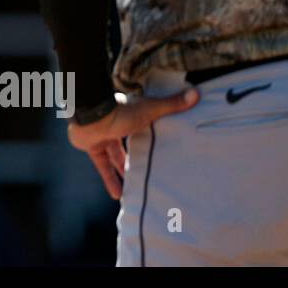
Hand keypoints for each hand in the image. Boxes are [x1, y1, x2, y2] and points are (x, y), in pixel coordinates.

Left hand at [67, 88, 198, 198]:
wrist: (91, 117)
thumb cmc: (122, 112)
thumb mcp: (151, 109)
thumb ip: (172, 104)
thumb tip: (196, 93)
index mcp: (130, 114)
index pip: (143, 125)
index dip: (151, 135)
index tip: (162, 145)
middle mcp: (116, 125)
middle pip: (128, 143)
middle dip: (137, 157)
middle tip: (151, 171)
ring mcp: (103, 136)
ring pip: (115, 157)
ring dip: (123, 172)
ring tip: (136, 189)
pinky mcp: (92, 147)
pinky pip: (102, 166)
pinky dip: (109, 179)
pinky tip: (117, 194)